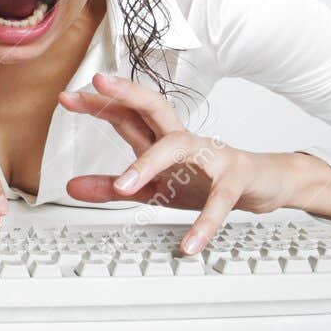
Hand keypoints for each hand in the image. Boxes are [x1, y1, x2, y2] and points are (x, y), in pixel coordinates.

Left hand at [60, 72, 330, 254]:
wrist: (264, 185)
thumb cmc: (206, 180)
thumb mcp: (153, 188)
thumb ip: (112, 188)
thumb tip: (71, 187)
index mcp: (162, 140)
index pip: (128, 114)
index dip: (99, 104)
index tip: (66, 97)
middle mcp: (183, 140)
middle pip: (153, 107)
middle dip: (125, 94)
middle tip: (97, 85)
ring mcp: (211, 155)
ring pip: (179, 146)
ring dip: (149, 163)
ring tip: (124, 186)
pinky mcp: (235, 179)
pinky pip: (218, 200)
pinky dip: (204, 223)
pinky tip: (189, 244)